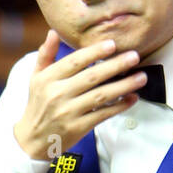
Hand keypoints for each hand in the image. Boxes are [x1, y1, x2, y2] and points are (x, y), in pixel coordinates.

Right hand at [13, 29, 146, 159]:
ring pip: (101, 96)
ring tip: (141, 77)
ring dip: (123, 86)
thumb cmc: (37, 105)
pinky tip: (132, 98)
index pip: (75, 61)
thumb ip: (46, 54)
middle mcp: (57, 94)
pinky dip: (119, 106)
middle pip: (91, 77)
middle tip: (135, 56)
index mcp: (48, 78)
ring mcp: (68, 112)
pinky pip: (102, 115)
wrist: (31, 140)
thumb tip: (54, 32)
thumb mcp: (36, 78)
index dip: (95, 52)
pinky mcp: (77, 128)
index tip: (113, 44)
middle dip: (115, 66)